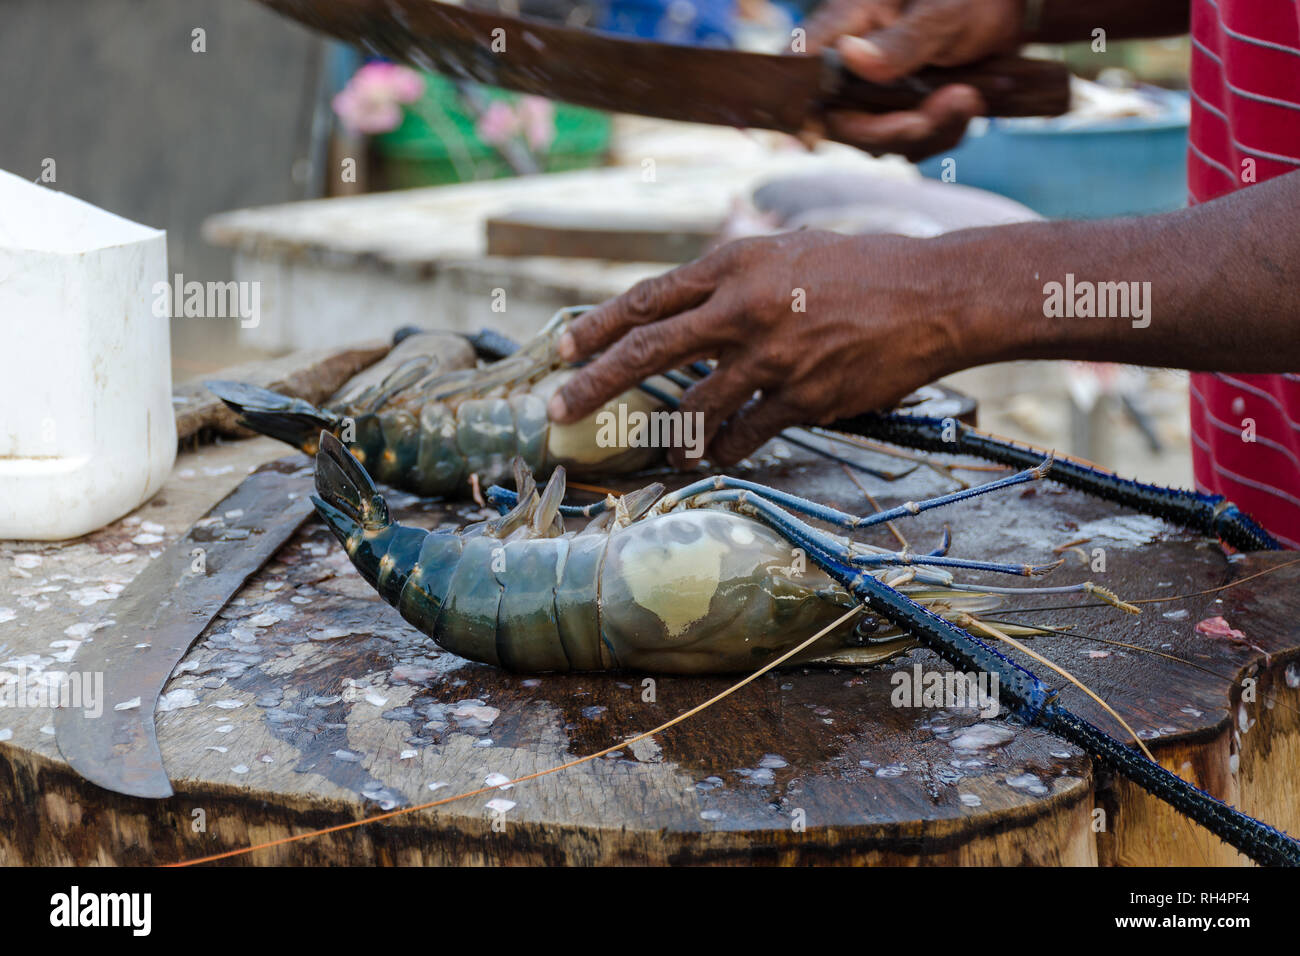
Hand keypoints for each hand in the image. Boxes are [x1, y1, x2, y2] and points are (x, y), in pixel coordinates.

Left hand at [546, 231, 980, 465]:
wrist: (934, 295)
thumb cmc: (862, 267)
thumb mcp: (786, 250)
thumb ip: (731, 277)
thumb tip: (682, 305)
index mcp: (735, 264)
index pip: (648, 299)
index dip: (598, 326)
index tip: (563, 348)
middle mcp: (745, 308)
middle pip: (649, 350)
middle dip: (595, 383)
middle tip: (558, 410)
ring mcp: (773, 356)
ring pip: (694, 407)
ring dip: (667, 435)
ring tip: (658, 448)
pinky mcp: (803, 398)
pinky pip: (744, 435)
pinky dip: (722, 449)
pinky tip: (715, 455)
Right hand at [803, 0, 1025, 159]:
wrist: (1009, 5)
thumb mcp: (943, 11)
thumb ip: (900, 41)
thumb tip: (849, 56)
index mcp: (844, 25)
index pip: (798, 67)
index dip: (801, 106)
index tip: (827, 134)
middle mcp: (849, 64)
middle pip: (841, 122)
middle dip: (895, 128)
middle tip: (953, 103)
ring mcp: (872, 92)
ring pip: (878, 140)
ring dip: (929, 131)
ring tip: (969, 97)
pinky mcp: (899, 110)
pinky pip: (909, 143)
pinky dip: (941, 133)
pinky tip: (968, 104)